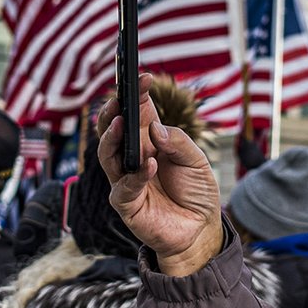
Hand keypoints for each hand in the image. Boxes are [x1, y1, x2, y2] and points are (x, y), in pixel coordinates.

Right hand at [98, 92, 222, 276]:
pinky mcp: (127, 203)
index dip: (137, 94)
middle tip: (120, 98)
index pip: (137, 112)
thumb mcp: (197, 161)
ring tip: (122, 124)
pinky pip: (125, 187)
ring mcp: (126, 180)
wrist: (200, 230)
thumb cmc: (196, 192)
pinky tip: (149, 165)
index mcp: (149, 141)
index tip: (143, 77)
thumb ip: (178, 142)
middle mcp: (133, 157)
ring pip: (107, 155)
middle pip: (112, 130)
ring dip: (112, 138)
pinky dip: (136, 175)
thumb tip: (155, 128)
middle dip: (113, 111)